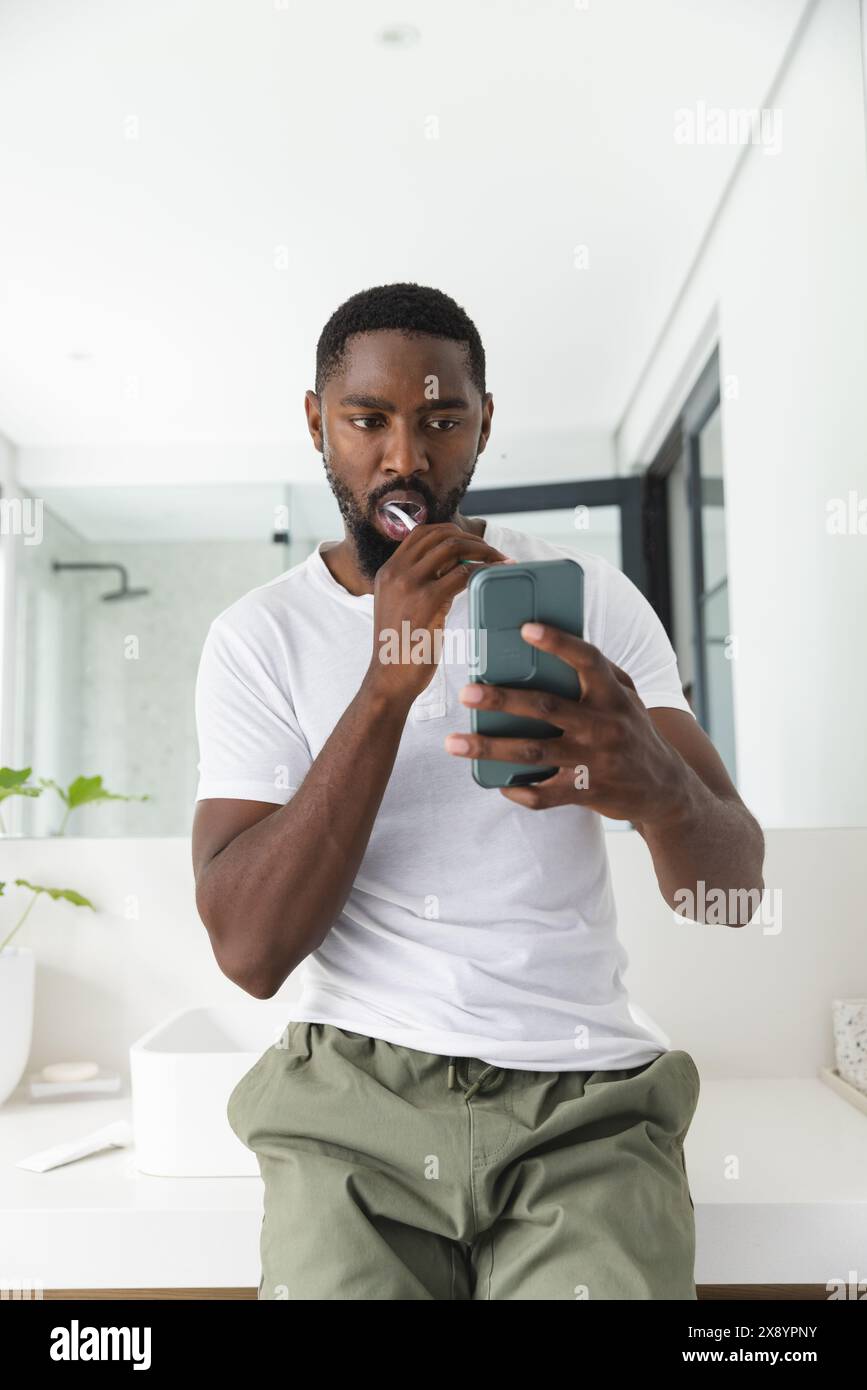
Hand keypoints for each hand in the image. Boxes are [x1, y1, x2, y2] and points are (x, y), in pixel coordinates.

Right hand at [365, 522, 507, 705]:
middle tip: (492, 552)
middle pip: (439, 535)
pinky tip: (492, 577)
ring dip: (481, 551)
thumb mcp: (402, 607)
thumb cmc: (402, 648)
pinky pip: (463, 574)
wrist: (389, 678)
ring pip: (452, 547)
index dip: (450, 532)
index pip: (421, 533)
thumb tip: (456, 568)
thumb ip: (422, 584)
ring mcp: (410, 584)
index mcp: (388, 571)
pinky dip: (482, 571)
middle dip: (471, 539)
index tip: (471, 544)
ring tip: (498, 562)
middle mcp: (396, 572)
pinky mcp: (427, 601)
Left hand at [444, 622, 688, 821]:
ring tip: (454, 742)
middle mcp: (605, 725)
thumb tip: (553, 645)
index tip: (526, 628)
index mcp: (614, 695)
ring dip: (490, 747)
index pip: (588, 660)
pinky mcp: (588, 792)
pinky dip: (519, 790)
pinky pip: (545, 794)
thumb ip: (599, 672)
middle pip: (546, 708)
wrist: (666, 790)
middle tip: (467, 692)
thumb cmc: (634, 731)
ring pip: (534, 753)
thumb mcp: (628, 697)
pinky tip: (498, 783)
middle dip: (502, 700)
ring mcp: (595, 761)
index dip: (558, 643)